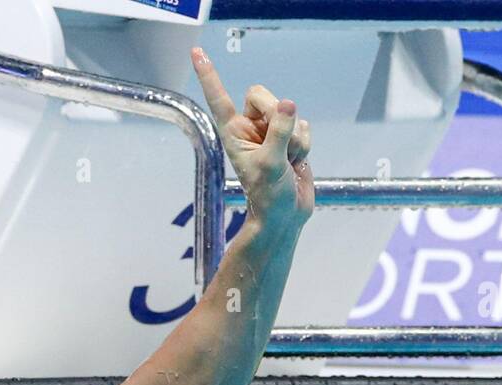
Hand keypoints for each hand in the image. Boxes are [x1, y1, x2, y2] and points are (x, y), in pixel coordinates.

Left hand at [190, 47, 313, 235]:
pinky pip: (304, 125)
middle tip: (280, 144)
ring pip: (289, 112)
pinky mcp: (290, 137)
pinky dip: (305, 144)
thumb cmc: (268, 195)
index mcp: (233, 132)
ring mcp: (270, 132)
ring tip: (287, 161)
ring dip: (294, 138)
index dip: (209, 75)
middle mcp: (249, 128)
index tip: (196, 51)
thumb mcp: (271, 165)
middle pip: (263, 94)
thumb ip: (279, 132)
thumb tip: (289, 105)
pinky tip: (297, 161)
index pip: (219, 97)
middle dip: (277, 115)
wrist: (286, 216)